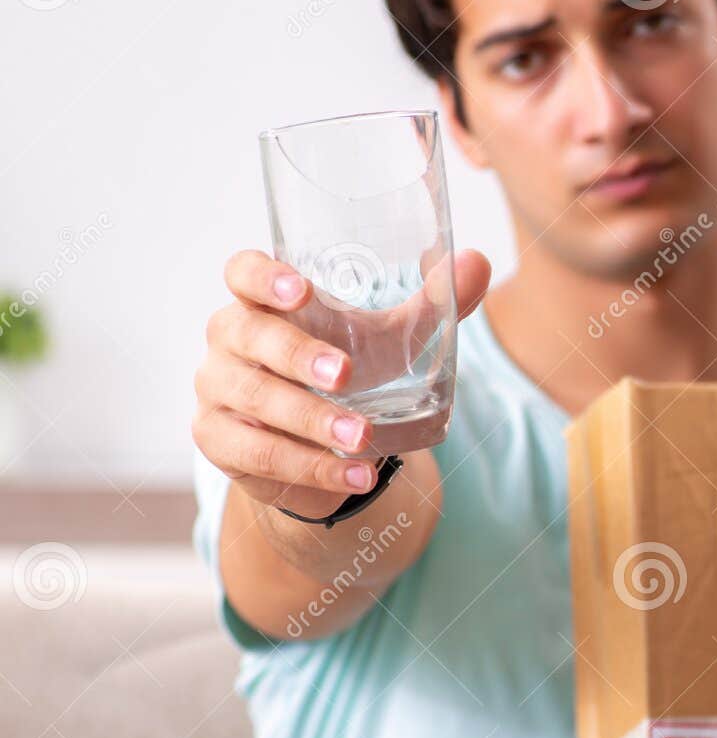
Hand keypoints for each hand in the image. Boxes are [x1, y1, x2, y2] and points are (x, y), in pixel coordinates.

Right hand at [192, 248, 490, 519]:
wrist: (323, 445)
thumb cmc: (350, 371)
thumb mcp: (392, 338)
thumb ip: (433, 303)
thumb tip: (477, 263)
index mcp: (265, 300)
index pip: (242, 272)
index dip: (264, 277)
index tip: (303, 290)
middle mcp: (230, 337)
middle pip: (247, 335)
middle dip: (298, 356)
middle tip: (347, 375)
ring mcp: (217, 389)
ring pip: (255, 400)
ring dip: (311, 420)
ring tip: (364, 436)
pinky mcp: (218, 440)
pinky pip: (259, 453)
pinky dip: (312, 466)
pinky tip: (357, 474)